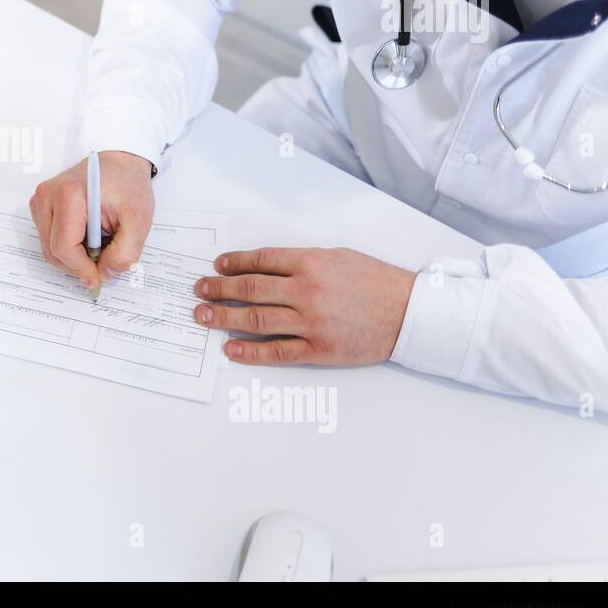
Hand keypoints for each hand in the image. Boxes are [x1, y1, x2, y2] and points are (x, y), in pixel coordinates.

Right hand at [29, 151, 154, 289]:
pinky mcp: (40, 204)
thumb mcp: (138, 220)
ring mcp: (40, 199)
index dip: (81, 269)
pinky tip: (86, 237)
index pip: (63, 247)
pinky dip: (67, 246)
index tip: (98, 278)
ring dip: (72, 256)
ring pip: (48, 248)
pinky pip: (48, 238)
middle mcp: (47, 195)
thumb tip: (104, 274)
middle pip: (52, 251)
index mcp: (68, 194)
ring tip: (98, 244)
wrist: (119, 161)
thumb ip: (125, 253)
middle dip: (77, 265)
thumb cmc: (127, 184)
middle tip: (102, 263)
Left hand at [193, 247, 414, 364]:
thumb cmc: (375, 281)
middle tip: (199, 290)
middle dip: (219, 289)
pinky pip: (276, 351)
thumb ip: (301, 261)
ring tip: (203, 316)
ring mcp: (311, 322)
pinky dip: (250, 351)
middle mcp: (306, 290)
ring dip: (224, 318)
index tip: (217, 266)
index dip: (234, 264)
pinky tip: (231, 349)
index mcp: (310, 262)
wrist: (408, 312)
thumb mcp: (338, 256)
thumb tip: (264, 267)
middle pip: (250, 289)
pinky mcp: (318, 349)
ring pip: (255, 319)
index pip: (260, 261)